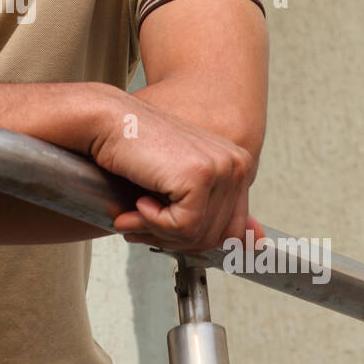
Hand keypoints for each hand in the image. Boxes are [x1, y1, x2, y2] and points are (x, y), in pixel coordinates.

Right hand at [91, 90, 260, 254]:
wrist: (107, 120)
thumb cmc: (136, 149)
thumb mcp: (180, 187)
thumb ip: (214, 213)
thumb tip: (256, 243)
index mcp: (238, 165)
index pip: (232, 230)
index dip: (192, 238)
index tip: (160, 229)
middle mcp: (237, 164)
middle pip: (217, 237)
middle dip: (173, 240)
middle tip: (139, 225)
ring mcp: (221, 168)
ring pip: (199, 235)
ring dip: (159, 232)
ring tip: (135, 213)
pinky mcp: (199, 176)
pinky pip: (183, 227)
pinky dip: (154, 223)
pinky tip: (140, 199)